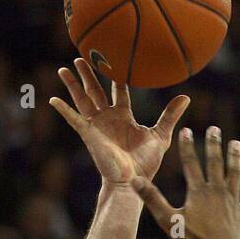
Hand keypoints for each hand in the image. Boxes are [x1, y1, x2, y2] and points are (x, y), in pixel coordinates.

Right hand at [50, 59, 187, 184]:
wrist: (132, 182)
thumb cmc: (145, 164)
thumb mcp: (160, 135)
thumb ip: (170, 116)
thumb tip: (186, 97)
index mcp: (123, 116)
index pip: (119, 91)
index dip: (117, 76)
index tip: (115, 58)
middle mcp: (107, 118)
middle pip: (96, 90)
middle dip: (89, 74)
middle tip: (82, 56)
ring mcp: (96, 126)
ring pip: (82, 99)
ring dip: (73, 85)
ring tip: (65, 69)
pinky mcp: (88, 134)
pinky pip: (73, 120)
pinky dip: (63, 110)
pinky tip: (53, 100)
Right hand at [131, 126, 239, 238]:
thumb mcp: (168, 220)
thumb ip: (152, 199)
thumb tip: (133, 180)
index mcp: (198, 192)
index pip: (191, 164)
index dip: (187, 146)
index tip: (186, 130)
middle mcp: (217, 192)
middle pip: (216, 163)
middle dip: (214, 145)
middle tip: (215, 129)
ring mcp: (232, 202)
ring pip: (235, 175)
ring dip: (236, 158)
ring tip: (237, 144)